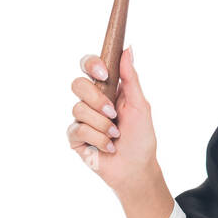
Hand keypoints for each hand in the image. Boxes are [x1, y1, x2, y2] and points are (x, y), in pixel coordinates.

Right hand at [67, 47, 158, 193]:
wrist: (137, 168)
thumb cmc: (141, 137)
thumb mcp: (140, 105)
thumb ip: (131, 78)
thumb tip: (128, 49)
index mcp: (106, 89)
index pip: (89, 66)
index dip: (91, 64)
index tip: (103, 73)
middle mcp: (91, 101)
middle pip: (77, 84)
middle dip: (96, 99)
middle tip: (113, 113)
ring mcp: (81, 119)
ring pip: (78, 109)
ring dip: (103, 125)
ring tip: (116, 135)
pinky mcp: (75, 138)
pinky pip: (78, 129)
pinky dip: (98, 139)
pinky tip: (109, 147)